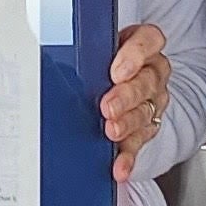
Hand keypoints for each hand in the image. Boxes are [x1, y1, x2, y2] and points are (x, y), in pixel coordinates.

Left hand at [99, 23, 170, 180]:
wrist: (114, 84)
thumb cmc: (102, 61)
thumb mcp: (96, 48)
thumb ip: (86, 48)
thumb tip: (53, 46)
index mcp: (141, 44)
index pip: (149, 40)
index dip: (136, 55)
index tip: (117, 71)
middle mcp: (152, 71)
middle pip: (147, 80)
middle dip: (126, 96)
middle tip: (108, 107)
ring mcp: (152, 99)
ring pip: (145, 111)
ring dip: (128, 124)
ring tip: (111, 132)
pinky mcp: (146, 127)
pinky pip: (139, 142)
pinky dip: (128, 156)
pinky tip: (119, 166)